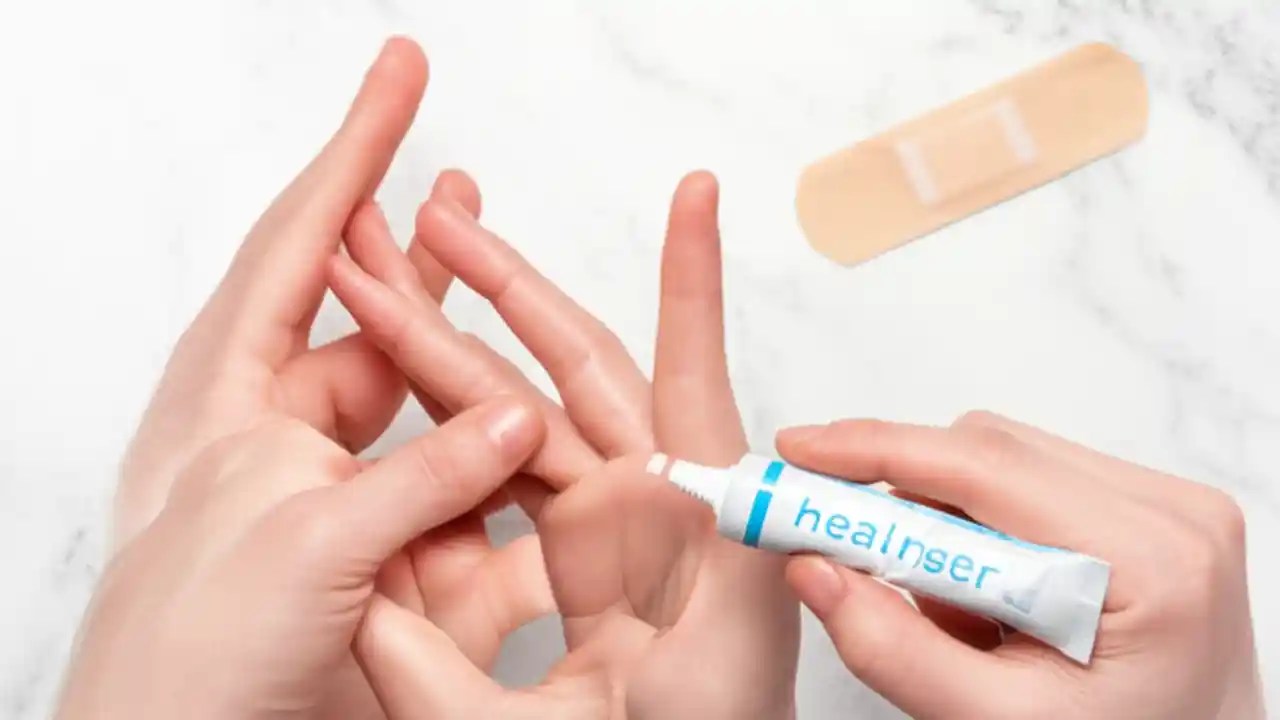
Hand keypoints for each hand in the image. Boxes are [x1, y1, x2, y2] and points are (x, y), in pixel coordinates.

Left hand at [111, 37, 536, 717]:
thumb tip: (519, 420)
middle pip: (369, 318)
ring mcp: (345, 502)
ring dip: (484, 370)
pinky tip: (557, 457)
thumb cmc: (192, 659)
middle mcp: (288, 439)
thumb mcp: (308, 546)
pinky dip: (509, 482)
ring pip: (430, 415)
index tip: (397, 76)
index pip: (298, 245)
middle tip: (462, 185)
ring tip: (535, 317)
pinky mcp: (390, 566)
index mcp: (233, 401)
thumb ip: (425, 477)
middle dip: (420, 252)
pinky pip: (464, 505)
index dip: (353, 154)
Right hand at [328, 172, 800, 717]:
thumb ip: (442, 679)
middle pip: (580, 378)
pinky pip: (539, 473)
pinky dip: (486, 428)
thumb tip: (353, 602)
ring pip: (543, 417)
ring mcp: (633, 527)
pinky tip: (438, 381)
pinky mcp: (603, 552)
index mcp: (696, 544)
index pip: (687, 387)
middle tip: (433, 220)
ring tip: (396, 280)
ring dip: (471, 346)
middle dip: (502, 291)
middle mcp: (671, 513)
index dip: (689, 285)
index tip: (695, 195)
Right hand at [779, 413, 1264, 719]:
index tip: (798, 452)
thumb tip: (810, 569)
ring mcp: (1169, 506)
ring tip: (942, 613)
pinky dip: (978, 533)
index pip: (988, 469)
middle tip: (824, 535)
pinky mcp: (1151, 512)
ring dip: (940, 521)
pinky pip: (1031, 485)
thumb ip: (895, 652)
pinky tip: (982, 602)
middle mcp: (1174, 513)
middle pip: (991, 453)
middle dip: (899, 494)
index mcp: (1154, 562)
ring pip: (1004, 462)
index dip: (878, 450)